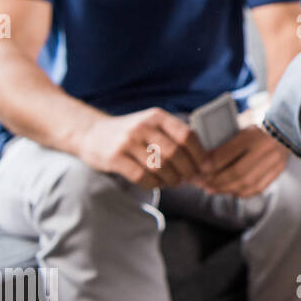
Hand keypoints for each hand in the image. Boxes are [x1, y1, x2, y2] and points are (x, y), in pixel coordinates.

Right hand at [78, 108, 212, 188]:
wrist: (93, 134)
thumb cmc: (133, 134)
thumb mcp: (154, 126)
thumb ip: (176, 139)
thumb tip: (206, 163)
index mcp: (157, 116)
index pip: (186, 135)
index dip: (200, 154)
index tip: (207, 167)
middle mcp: (143, 126)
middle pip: (175, 153)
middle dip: (188, 170)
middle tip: (191, 179)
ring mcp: (127, 141)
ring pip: (159, 167)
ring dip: (172, 179)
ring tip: (175, 182)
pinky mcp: (114, 157)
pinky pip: (141, 176)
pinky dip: (154, 184)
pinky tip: (157, 183)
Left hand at [194, 125, 289, 198]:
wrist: (287, 127)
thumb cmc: (258, 126)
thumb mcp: (242, 126)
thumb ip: (227, 142)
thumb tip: (205, 162)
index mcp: (253, 133)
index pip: (228, 153)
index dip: (211, 165)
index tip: (199, 170)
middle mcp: (266, 148)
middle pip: (237, 172)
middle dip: (217, 181)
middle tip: (202, 184)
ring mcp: (275, 160)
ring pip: (247, 182)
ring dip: (226, 189)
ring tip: (212, 189)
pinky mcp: (279, 170)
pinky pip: (258, 187)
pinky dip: (241, 192)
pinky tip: (229, 191)